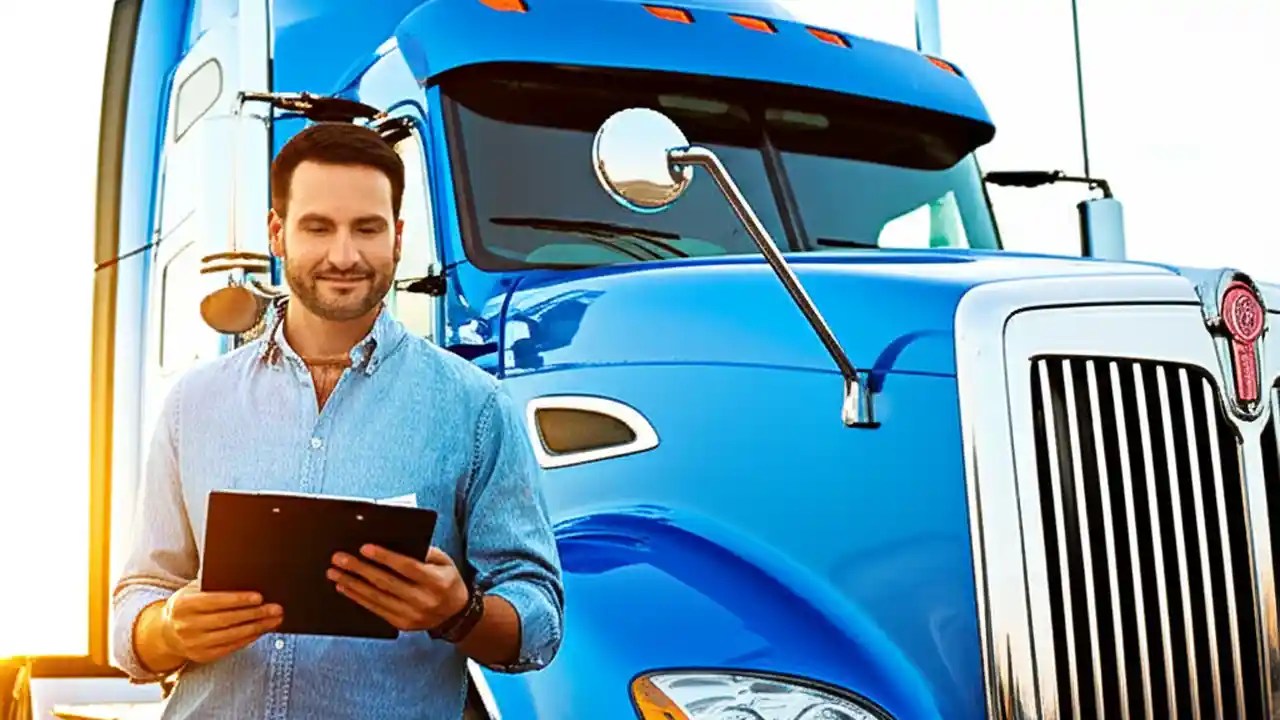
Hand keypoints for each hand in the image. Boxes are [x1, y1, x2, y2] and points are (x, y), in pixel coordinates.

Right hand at [158, 581, 283, 663]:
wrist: (167, 632)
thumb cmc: (187, 605)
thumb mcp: (192, 591)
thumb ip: (212, 586)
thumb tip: (245, 579)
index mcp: (183, 605)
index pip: (214, 601)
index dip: (237, 599)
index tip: (259, 597)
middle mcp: (186, 626)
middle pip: (226, 619)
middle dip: (255, 614)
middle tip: (276, 608)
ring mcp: (193, 643)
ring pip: (231, 635)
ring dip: (256, 627)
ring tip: (274, 619)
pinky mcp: (202, 656)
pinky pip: (229, 647)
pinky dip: (248, 638)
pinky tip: (261, 631)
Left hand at [327, 545, 467, 631]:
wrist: (455, 614)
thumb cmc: (447, 581)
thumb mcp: (445, 562)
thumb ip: (426, 552)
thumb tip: (397, 544)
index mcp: (436, 581)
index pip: (407, 567)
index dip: (385, 557)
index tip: (364, 548)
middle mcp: (424, 600)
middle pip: (386, 582)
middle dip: (360, 569)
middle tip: (340, 558)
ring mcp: (411, 615)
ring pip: (376, 598)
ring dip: (353, 584)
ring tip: (335, 573)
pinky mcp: (401, 624)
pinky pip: (375, 609)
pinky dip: (358, 598)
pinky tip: (345, 588)